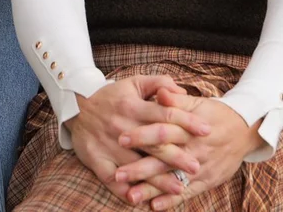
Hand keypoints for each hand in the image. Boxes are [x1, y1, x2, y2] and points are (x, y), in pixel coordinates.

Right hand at [68, 77, 209, 204]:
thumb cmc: (111, 96)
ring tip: (178, 189)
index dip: (187, 122)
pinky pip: (111, 179)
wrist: (75, 106)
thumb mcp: (133, 82)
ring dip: (158, 179)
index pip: (165, 114)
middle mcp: (122, 127)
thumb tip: (182, 92)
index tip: (206, 131)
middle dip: (177, 157)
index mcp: (133, 106)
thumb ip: (159, 83)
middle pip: (154, 144)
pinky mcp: (96, 160)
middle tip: (197, 167)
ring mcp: (108, 145)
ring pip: (136, 165)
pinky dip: (126, 190)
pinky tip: (141, 199)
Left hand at [117, 95, 259, 209]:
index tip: (120, 139)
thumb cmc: (214, 114)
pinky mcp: (207, 181)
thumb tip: (160, 91)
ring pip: (172, 180)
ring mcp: (200, 167)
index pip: (162, 131)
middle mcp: (193, 149)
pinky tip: (154, 206)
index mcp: (187, 128)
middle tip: (117, 174)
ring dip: (151, 189)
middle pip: (163, 159)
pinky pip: (187, 192)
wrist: (244, 130)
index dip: (141, 135)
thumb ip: (176, 99)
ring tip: (130, 196)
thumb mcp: (197, 102)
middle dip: (139, 168)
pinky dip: (171, 201)